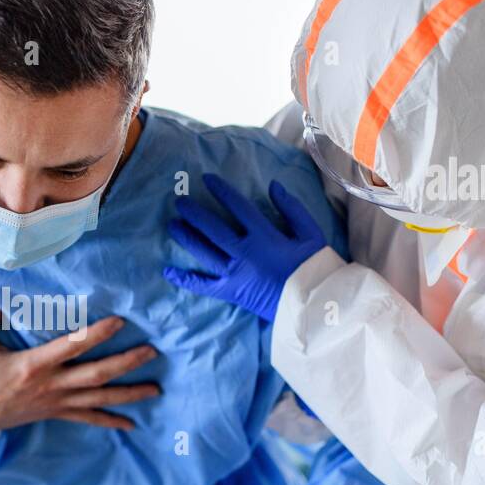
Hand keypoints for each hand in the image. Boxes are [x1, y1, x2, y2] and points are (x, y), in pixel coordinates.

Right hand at [0, 293, 160, 436]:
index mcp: (33, 365)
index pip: (71, 347)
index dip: (97, 334)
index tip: (120, 321)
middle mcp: (50, 386)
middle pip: (96, 375)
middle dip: (127, 363)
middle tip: (153, 351)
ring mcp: (55, 403)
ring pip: (98, 399)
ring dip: (129, 394)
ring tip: (156, 389)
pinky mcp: (55, 413)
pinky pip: (87, 419)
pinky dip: (110, 421)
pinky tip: (132, 423)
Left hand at [164, 174, 326, 321]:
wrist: (313, 305)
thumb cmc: (315, 267)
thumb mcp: (311, 233)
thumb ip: (292, 209)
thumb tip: (273, 186)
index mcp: (264, 236)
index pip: (238, 207)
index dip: (222, 191)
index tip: (207, 179)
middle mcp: (245, 252)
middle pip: (213, 228)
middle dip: (195, 213)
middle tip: (179, 201)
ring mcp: (235, 273)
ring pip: (205, 252)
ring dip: (187, 238)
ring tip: (172, 225)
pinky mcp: (231, 291)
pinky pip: (204, 285)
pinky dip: (186, 279)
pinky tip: (168, 272)